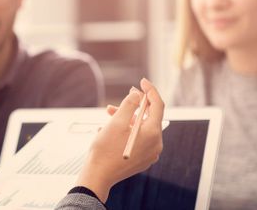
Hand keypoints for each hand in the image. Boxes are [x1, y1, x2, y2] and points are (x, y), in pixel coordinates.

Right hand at [76, 78, 163, 201]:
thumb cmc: (105, 149)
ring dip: (129, 118)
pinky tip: (113, 128)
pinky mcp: (142, 159)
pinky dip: (129, 130)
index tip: (141, 81)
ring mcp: (150, 154)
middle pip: (150, 117)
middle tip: (127, 94)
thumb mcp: (117, 121)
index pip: (158, 105)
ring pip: (143, 128)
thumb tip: (137, 95)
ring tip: (110, 113)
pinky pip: (139, 139)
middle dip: (136, 105)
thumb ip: (129, 104)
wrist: (98, 175)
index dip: (150, 91)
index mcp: (152, 134)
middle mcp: (156, 144)